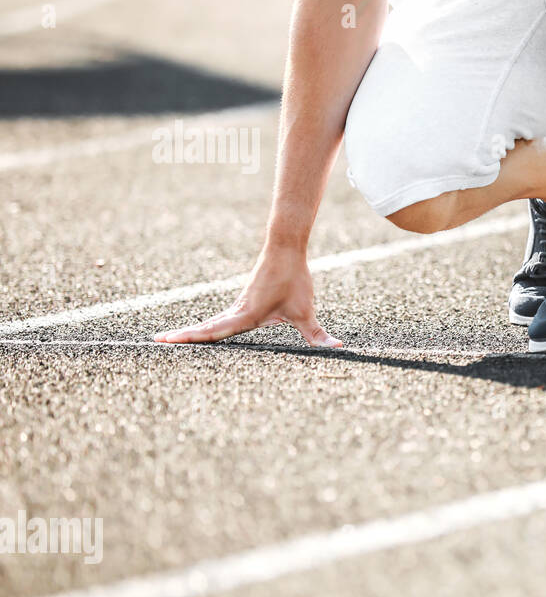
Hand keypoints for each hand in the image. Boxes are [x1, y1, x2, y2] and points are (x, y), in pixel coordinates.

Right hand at [153, 246, 340, 346]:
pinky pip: (220, 319)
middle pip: (205, 328)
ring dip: (192, 332)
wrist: (285, 250)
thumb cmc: (295, 280)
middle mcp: (236, 311)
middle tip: (157, 341)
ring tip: (170, 340)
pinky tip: (203, 333)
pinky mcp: (242, 304)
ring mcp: (237, 307)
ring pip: (211, 323)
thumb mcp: (306, 312)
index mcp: (245, 315)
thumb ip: (316, 334)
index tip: (167, 340)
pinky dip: (207, 327)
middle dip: (183, 337)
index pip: (214, 332)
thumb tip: (336, 346)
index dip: (191, 338)